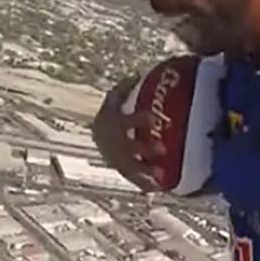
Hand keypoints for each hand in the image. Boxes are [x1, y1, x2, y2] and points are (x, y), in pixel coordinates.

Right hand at [91, 76, 166, 191]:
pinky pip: (133, 178)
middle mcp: (115, 142)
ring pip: (131, 166)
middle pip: (129, 146)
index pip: (127, 121)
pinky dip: (145, 184)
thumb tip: (142, 72)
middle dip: (144, 148)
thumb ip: (127, 87)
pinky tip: (158, 188)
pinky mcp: (122, 168)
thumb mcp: (116, 98)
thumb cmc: (114, 111)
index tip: (154, 119)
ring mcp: (117, 157)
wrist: (97, 133)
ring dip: (145, 171)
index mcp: (114, 122)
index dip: (140, 120)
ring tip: (161, 175)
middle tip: (162, 149)